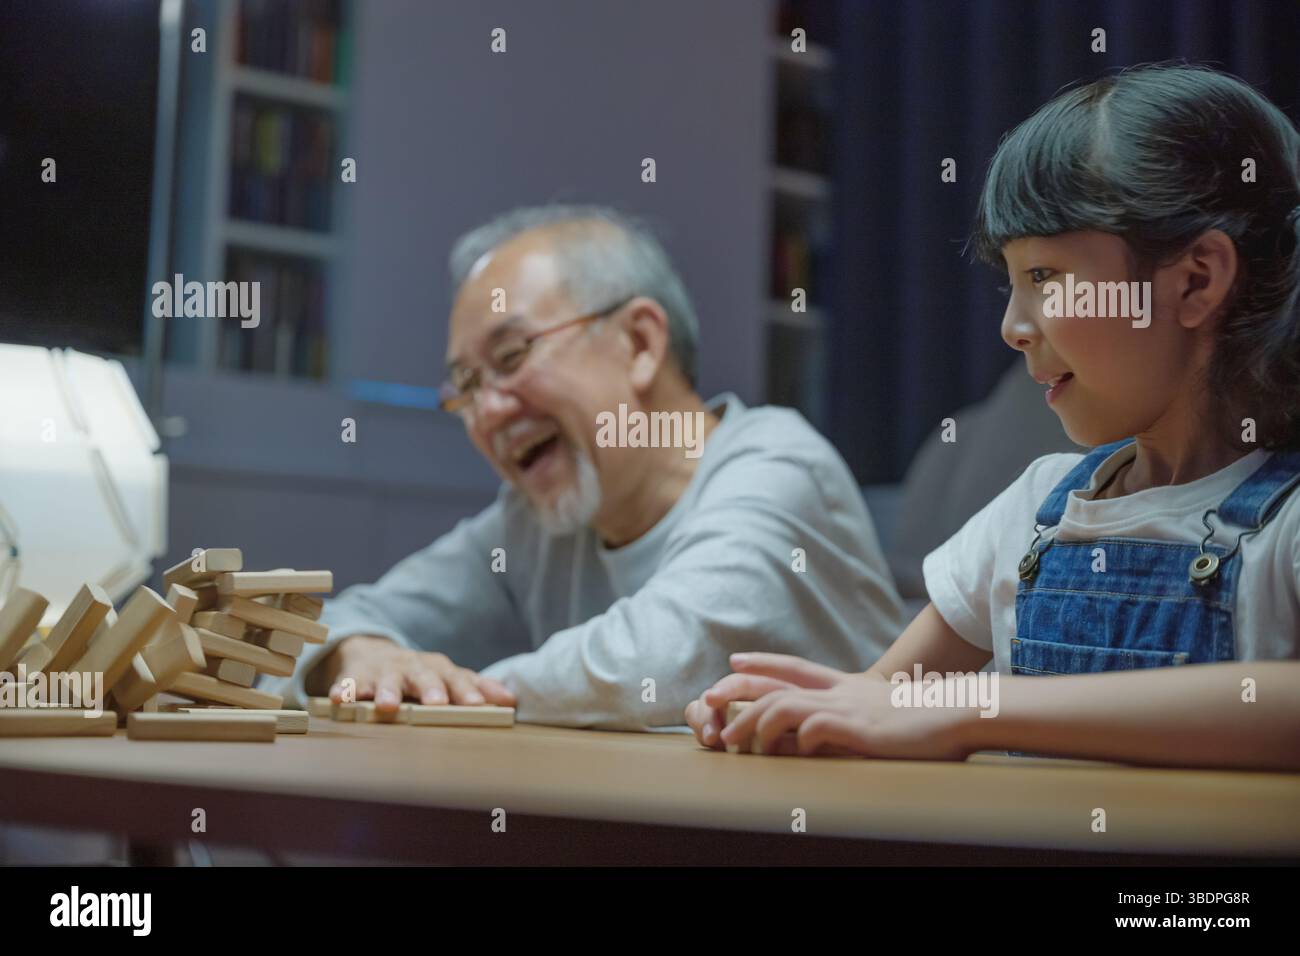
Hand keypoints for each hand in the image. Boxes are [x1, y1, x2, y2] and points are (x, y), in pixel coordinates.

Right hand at [320, 635, 515, 713]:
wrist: (370, 654)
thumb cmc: (417, 674)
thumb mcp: (446, 677)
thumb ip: (476, 688)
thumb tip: (512, 700)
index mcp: (437, 669)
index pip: (457, 678)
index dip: (468, 691)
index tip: (479, 705)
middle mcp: (412, 667)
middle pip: (424, 675)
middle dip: (431, 688)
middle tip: (437, 704)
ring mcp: (384, 671)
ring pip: (387, 680)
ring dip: (388, 691)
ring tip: (389, 706)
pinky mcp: (355, 677)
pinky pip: (350, 684)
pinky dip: (346, 691)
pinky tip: (342, 700)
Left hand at [720, 671, 975, 759]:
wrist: (960, 711)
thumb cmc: (927, 717)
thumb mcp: (884, 708)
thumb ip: (858, 712)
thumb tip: (837, 727)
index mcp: (846, 684)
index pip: (794, 666)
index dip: (761, 663)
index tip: (733, 663)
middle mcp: (841, 691)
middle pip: (776, 684)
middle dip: (738, 692)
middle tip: (710, 705)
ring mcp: (848, 708)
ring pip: (784, 704)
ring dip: (753, 721)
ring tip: (733, 740)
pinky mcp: (858, 729)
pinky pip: (814, 730)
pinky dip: (796, 740)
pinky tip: (791, 751)